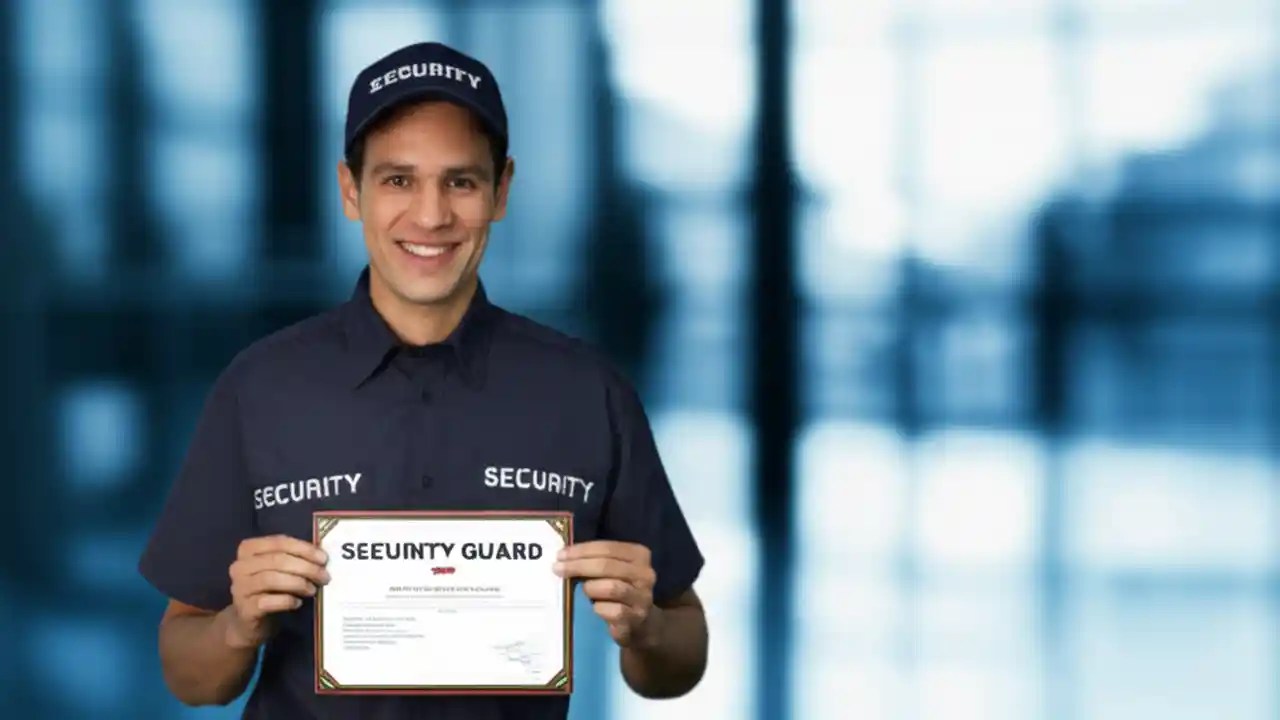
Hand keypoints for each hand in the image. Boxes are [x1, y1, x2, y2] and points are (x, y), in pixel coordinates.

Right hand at [224, 534, 329, 649]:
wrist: (249, 623)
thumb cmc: (269, 590)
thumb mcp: (279, 569)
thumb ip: (294, 558)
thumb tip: (321, 557)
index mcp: (248, 549)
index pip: (279, 542)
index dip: (304, 549)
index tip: (323, 559)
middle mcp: (239, 566)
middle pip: (277, 560)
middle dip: (305, 567)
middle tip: (324, 576)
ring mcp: (240, 588)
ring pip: (271, 579)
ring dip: (298, 583)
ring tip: (312, 590)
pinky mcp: (245, 609)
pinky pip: (268, 601)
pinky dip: (287, 601)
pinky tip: (297, 603)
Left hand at [553, 541, 660, 648]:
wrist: (641, 622)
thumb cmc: (620, 589)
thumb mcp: (613, 569)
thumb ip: (595, 559)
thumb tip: (564, 556)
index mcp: (639, 555)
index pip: (608, 548)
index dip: (582, 550)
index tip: (560, 555)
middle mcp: (645, 574)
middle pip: (607, 566)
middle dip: (578, 566)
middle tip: (557, 569)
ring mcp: (642, 598)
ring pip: (611, 588)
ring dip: (590, 588)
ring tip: (582, 591)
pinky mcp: (636, 619)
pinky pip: (612, 611)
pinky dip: (599, 609)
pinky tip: (595, 609)